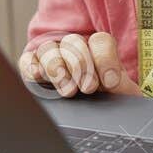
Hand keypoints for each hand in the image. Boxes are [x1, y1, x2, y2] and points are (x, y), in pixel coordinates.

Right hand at [18, 32, 140, 97]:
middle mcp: (73, 48)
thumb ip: (124, 89)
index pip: (100, 41)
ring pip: (49, 49)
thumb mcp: (118, 94)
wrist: (85, 111)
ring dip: (58, 68)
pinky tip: (39, 77)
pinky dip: (31, 66)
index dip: (105, 59)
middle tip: (88, 88)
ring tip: (68, 90)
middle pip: (73, 42)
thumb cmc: (103, 97)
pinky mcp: (32, 67)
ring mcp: (51, 56)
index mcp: (97, 49)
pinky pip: (27, 61)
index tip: (110, 82)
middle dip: (82, 65)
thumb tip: (125, 89)